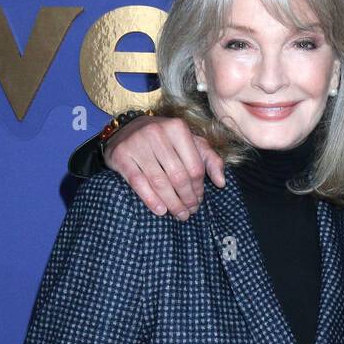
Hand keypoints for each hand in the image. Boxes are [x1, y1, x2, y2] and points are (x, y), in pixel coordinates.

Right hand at [104, 115, 225, 218]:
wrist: (125, 130)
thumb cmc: (165, 140)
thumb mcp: (190, 143)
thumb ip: (210, 160)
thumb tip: (221, 183)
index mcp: (177, 128)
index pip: (194, 167)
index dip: (199, 188)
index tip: (198, 201)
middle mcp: (157, 133)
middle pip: (178, 176)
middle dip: (187, 199)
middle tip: (189, 212)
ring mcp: (137, 144)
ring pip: (159, 182)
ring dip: (172, 203)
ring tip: (179, 215)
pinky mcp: (121, 156)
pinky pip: (139, 183)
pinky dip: (151, 200)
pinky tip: (161, 211)